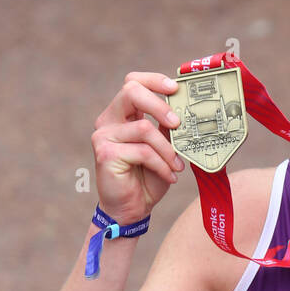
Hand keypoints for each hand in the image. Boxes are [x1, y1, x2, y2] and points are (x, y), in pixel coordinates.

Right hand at [91, 71, 185, 225]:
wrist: (131, 210)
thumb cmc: (147, 179)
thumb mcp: (163, 149)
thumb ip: (167, 129)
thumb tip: (185, 112)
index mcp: (122, 114)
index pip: (132, 82)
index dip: (153, 80)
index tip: (175, 88)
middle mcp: (109, 120)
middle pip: (132, 92)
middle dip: (160, 105)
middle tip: (178, 124)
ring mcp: (104, 135)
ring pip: (143, 127)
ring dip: (167, 149)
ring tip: (177, 165)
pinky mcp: (105, 153)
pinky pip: (142, 151)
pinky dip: (162, 165)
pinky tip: (170, 177)